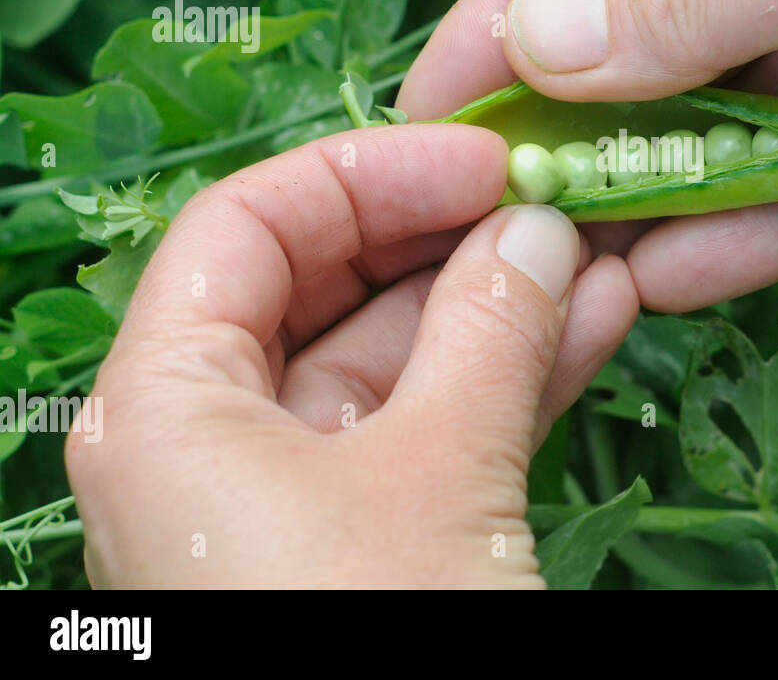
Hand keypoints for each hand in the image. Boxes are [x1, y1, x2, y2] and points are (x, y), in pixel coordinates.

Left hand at [64, 126, 637, 586]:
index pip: (251, 226)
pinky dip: (510, 374)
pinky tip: (593, 320)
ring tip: (598, 246)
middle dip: (450, 235)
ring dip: (501, 300)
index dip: (370, 172)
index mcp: (169, 408)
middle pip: (329, 285)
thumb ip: (488, 333)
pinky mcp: (370, 538)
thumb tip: (536, 228)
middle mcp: (216, 440)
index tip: (483, 155)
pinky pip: (435, 426)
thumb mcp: (437, 477)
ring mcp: (298, 492)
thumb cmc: (367, 636)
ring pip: (399, 358)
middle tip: (554, 195)